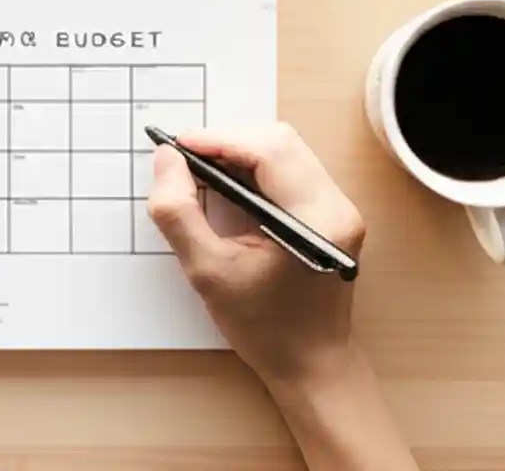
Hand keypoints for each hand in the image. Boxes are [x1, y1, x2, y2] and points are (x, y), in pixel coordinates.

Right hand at [147, 124, 365, 382]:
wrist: (311, 364)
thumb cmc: (264, 328)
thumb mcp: (207, 273)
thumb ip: (179, 213)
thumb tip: (166, 161)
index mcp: (316, 220)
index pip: (269, 151)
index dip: (219, 139)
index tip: (177, 146)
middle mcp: (337, 206)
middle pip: (280, 142)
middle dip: (228, 142)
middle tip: (185, 159)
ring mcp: (339, 207)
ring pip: (285, 151)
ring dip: (241, 152)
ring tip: (202, 171)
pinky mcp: (331, 213)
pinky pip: (291, 169)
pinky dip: (255, 168)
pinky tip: (228, 186)